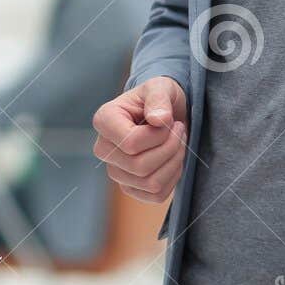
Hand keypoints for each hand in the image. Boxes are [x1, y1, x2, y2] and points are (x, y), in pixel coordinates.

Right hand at [92, 75, 187, 201]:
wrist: (162, 115)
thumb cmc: (158, 99)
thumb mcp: (160, 88)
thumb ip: (159, 99)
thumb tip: (159, 120)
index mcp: (104, 121)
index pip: (131, 144)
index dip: (158, 136)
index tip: (170, 122)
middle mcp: (103, 149)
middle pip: (140, 167)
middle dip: (170, 150)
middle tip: (180, 132)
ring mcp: (115, 170)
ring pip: (150, 183)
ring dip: (174, 164)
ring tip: (179, 145)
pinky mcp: (129, 186)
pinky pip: (155, 196)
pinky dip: (172, 180)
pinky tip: (174, 161)